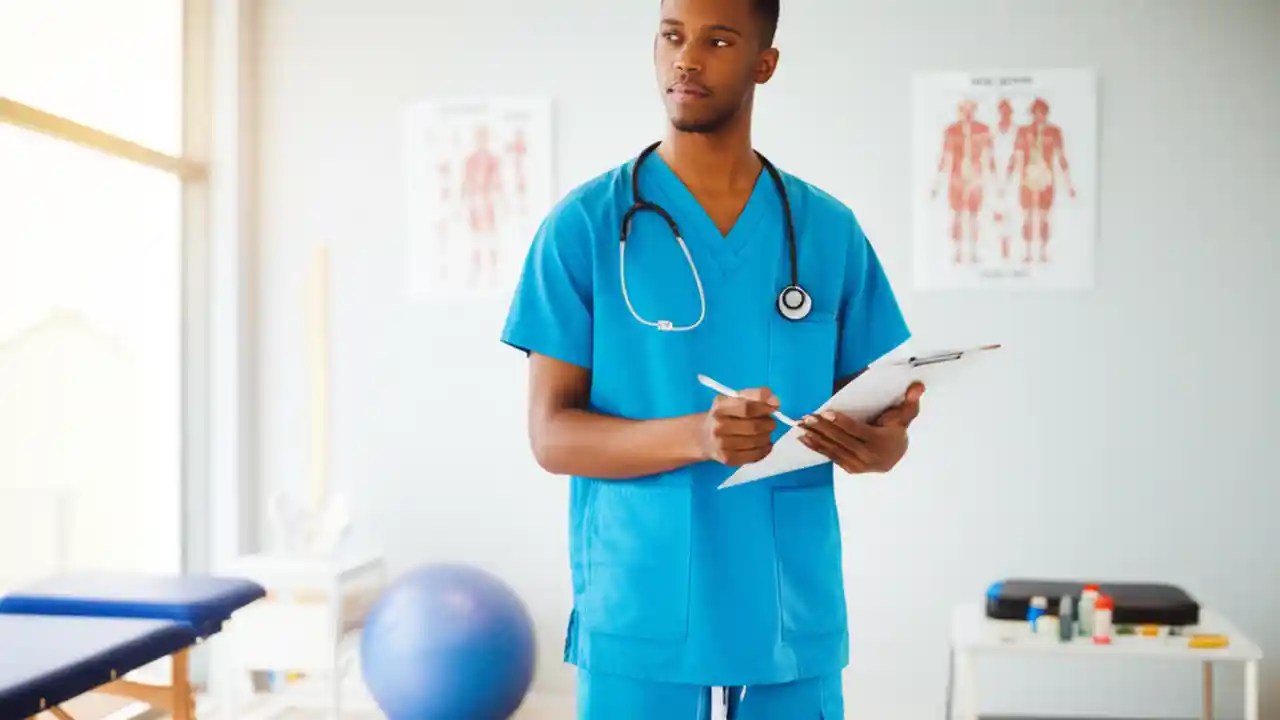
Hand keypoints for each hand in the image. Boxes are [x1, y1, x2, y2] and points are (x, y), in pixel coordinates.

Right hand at [699, 387, 778, 466]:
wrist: (704, 437)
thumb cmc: (724, 414)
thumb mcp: (734, 399)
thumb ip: (755, 395)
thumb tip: (775, 401)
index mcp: (720, 407)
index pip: (747, 408)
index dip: (764, 408)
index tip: (774, 408)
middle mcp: (718, 426)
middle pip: (754, 427)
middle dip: (768, 424)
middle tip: (771, 423)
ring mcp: (722, 445)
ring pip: (756, 442)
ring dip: (767, 437)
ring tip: (766, 433)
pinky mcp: (728, 459)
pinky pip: (754, 456)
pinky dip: (765, 450)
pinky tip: (765, 445)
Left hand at [798, 383, 924, 473]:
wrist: (896, 457)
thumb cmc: (896, 431)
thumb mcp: (905, 416)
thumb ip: (910, 401)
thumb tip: (917, 386)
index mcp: (880, 442)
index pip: (857, 431)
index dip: (841, 422)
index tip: (826, 413)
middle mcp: (868, 456)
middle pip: (842, 440)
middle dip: (823, 428)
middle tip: (808, 417)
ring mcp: (858, 464)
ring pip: (834, 449)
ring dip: (816, 437)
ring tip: (802, 426)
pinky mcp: (850, 468)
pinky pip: (831, 457)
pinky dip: (817, 447)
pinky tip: (805, 439)